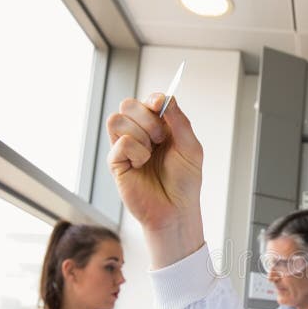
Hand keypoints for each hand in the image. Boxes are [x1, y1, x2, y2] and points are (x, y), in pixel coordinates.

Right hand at [106, 95, 204, 266]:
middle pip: (128, 105)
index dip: (153, 99)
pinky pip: (120, 142)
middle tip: (162, 139)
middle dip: (147, 118)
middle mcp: (140, 134)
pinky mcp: (116, 162)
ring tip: (151, 154)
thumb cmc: (184, 182)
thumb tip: (165, 98)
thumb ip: (180, 121)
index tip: (160, 105)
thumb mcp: (191, 148)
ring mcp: (125, 147)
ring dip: (140, 134)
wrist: (176, 209)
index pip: (148, 101)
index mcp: (159, 128)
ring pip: (117, 119)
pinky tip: (142, 165)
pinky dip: (136, 151)